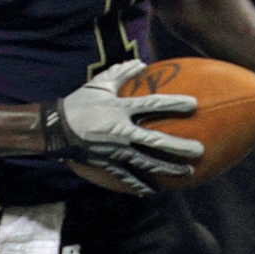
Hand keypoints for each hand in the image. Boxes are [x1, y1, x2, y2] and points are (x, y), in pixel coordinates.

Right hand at [42, 59, 202, 196]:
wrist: (55, 129)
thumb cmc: (79, 103)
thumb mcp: (99, 84)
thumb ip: (121, 74)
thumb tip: (141, 63)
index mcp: (119, 109)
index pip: (151, 105)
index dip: (173, 104)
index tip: (194, 105)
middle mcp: (120, 131)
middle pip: (155, 141)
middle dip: (178, 147)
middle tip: (200, 151)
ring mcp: (114, 151)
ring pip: (146, 163)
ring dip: (168, 169)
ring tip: (187, 172)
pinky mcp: (106, 164)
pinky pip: (126, 176)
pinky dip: (140, 184)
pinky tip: (154, 190)